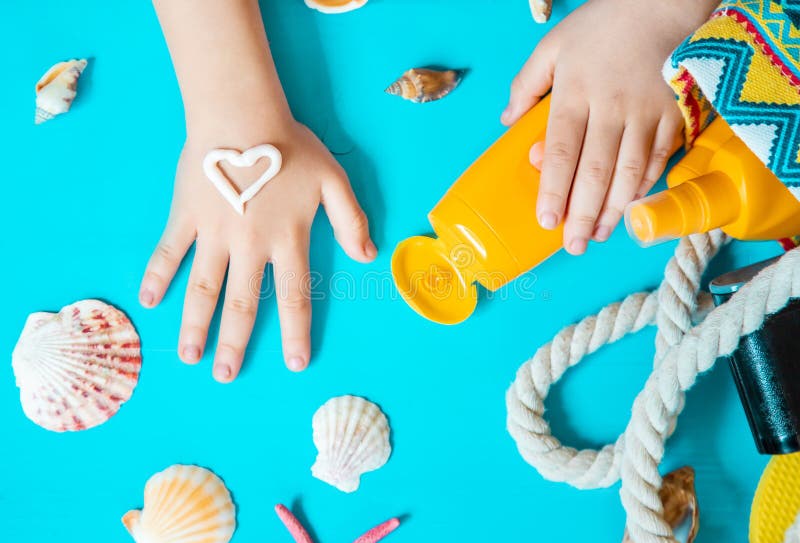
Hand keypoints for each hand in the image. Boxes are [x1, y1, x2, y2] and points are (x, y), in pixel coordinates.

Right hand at [138, 119, 375, 381]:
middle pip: (243, 304)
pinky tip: (148, 301)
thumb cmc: (289, 147)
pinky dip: (158, 275)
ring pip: (203, 288)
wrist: (242, 114)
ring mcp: (214, 233)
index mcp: (287, 240)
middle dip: (235, 343)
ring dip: (195, 325)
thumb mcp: (333, 181)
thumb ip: (352, 221)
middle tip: (226, 376)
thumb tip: (368, 256)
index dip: (297, 333)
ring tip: (188, 357)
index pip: (295, 297)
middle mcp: (250, 246)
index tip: (295, 364)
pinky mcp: (187, 216)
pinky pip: (170, 251)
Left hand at [503, 0, 718, 253]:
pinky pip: (660, 158)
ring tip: (597, 235)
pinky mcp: (676, 113)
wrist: (665, 0)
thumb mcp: (554, 45)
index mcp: (575, 92)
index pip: (561, 150)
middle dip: (582, 212)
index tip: (546, 220)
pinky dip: (645, 186)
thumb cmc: (604, 23)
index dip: (553, 189)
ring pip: (630, 171)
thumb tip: (507, 122)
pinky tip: (631, 208)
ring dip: (613, 209)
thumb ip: (527, 84)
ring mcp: (647, 111)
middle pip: (595, 169)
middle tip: (572, 246)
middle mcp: (611, 106)